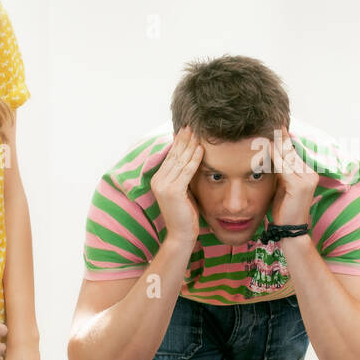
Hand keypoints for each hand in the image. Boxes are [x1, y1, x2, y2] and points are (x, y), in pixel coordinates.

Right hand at [152, 126, 203, 245]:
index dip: (179, 142)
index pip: (171, 156)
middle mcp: (158, 180)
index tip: (187, 129)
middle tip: (192, 125)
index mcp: (158, 179)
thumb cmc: (185, 214)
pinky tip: (201, 149)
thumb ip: (183, 175)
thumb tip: (190, 158)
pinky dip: (194, 159)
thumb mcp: (183, 190)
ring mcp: (164, 186)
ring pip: (180, 161)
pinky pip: (186, 171)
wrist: (181, 235)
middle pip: (174, 156)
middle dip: (184, 140)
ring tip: (198, 133)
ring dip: (190, 145)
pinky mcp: (173, 191)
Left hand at [271, 130, 318, 226]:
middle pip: (290, 150)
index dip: (282, 138)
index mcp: (307, 171)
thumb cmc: (284, 209)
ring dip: (274, 143)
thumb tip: (271, 152)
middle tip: (268, 120)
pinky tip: (265, 147)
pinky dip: (273, 157)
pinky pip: (283, 167)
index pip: (292, 150)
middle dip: (278, 136)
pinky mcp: (300, 185)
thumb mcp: (282, 184)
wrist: (289, 230)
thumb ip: (280, 169)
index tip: (273, 124)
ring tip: (262, 130)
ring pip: (286, 156)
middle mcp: (310, 172)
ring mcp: (307, 178)